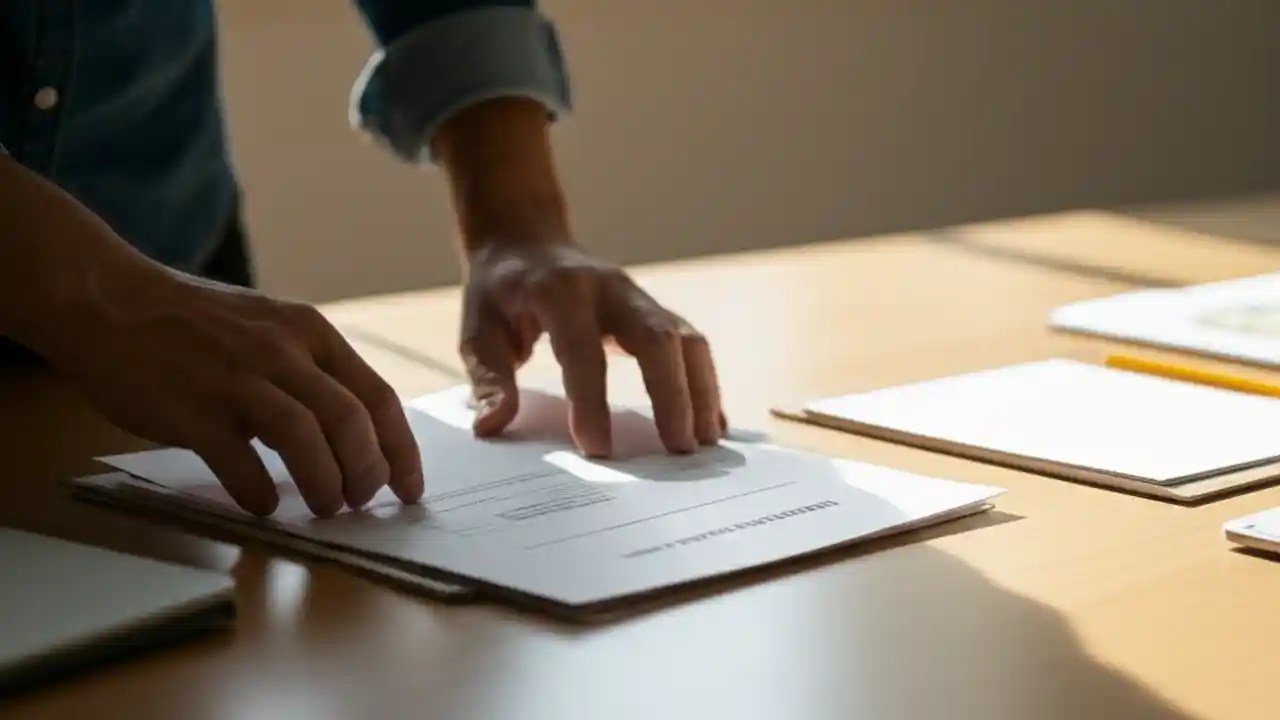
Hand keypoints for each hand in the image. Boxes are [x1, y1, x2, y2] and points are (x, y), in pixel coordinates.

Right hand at [49, 267, 423, 516]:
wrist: (112, 301)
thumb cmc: (197, 327)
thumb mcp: (272, 330)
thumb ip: (312, 374)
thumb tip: (357, 440)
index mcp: (311, 334)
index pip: (378, 398)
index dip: (401, 451)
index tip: (408, 489)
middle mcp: (282, 351)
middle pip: (350, 421)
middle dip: (366, 472)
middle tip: (360, 502)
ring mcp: (236, 378)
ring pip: (305, 437)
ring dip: (324, 483)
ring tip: (325, 508)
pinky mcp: (192, 408)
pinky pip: (239, 461)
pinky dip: (259, 492)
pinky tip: (262, 506)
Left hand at [461, 241, 724, 456]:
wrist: (525, 240)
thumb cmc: (499, 294)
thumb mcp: (477, 332)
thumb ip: (489, 379)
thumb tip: (490, 426)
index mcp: (559, 292)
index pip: (583, 350)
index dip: (591, 401)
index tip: (598, 450)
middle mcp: (609, 288)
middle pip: (656, 338)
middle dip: (672, 395)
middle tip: (679, 449)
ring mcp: (637, 296)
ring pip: (684, 339)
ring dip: (700, 390)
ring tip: (706, 441)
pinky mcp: (653, 310)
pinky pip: (688, 344)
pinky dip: (702, 383)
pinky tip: (710, 422)